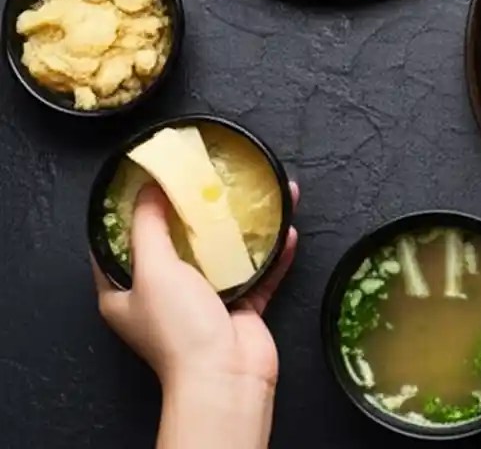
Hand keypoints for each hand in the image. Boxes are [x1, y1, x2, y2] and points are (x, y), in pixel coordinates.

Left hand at [93, 183, 298, 448]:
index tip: (145, 181)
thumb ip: (149, 225)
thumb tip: (149, 189)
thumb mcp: (153, 268)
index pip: (117, 245)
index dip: (127, 213)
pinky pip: (258, 274)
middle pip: (176, 245)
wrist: (226, 375)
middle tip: (205, 182)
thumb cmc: (180, 329)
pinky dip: (273, 255)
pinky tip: (287, 231)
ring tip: (257, 199)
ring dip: (241, 230)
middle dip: (192, 214)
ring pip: (222, 256)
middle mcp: (162, 297)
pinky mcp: (241, 309)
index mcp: (125, 292)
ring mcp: (204, 302)